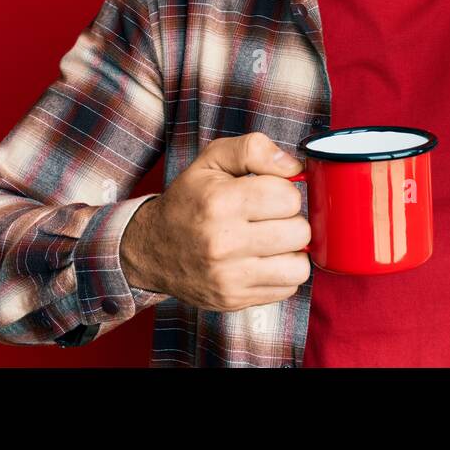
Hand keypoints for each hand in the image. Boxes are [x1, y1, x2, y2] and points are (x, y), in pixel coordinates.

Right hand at [120, 132, 310, 311]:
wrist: (150, 248)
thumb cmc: (188, 200)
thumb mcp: (212, 160)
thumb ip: (254, 150)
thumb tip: (294, 166)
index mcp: (220, 201)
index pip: (289, 197)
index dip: (285, 191)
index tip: (270, 194)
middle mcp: (223, 242)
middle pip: (299, 232)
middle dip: (291, 220)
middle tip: (271, 218)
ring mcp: (228, 277)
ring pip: (298, 266)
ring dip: (291, 251)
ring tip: (272, 241)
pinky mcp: (233, 299)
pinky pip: (286, 288)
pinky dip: (282, 274)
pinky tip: (264, 260)